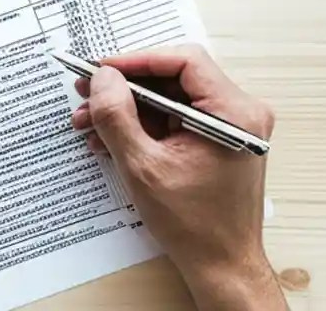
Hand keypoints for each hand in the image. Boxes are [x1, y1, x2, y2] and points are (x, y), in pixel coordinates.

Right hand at [71, 45, 282, 310]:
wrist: (221, 265)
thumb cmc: (195, 224)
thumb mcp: (143, 167)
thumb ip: (118, 116)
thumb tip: (102, 78)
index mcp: (233, 114)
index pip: (184, 61)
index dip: (137, 60)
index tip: (101, 69)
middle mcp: (238, 114)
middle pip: (173, 78)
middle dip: (125, 87)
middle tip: (87, 92)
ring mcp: (228, 127)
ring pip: (169, 99)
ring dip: (127, 108)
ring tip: (90, 121)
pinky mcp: (215, 140)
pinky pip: (173, 119)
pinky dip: (141, 124)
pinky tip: (110, 137)